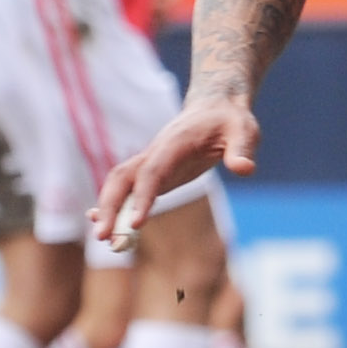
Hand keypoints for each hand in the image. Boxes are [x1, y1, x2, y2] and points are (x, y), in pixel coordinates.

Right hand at [93, 95, 259, 247]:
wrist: (215, 107)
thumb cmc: (230, 120)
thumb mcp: (244, 130)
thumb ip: (241, 149)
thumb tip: (244, 169)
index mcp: (175, 143)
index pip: (153, 171)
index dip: (142, 196)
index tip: (135, 223)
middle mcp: (155, 153)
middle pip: (122, 178)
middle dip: (110, 206)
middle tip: (102, 237)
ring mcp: (151, 163)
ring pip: (119, 184)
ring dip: (108, 209)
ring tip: (104, 240)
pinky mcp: (154, 174)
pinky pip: (127, 190)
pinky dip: (115, 207)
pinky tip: (109, 228)